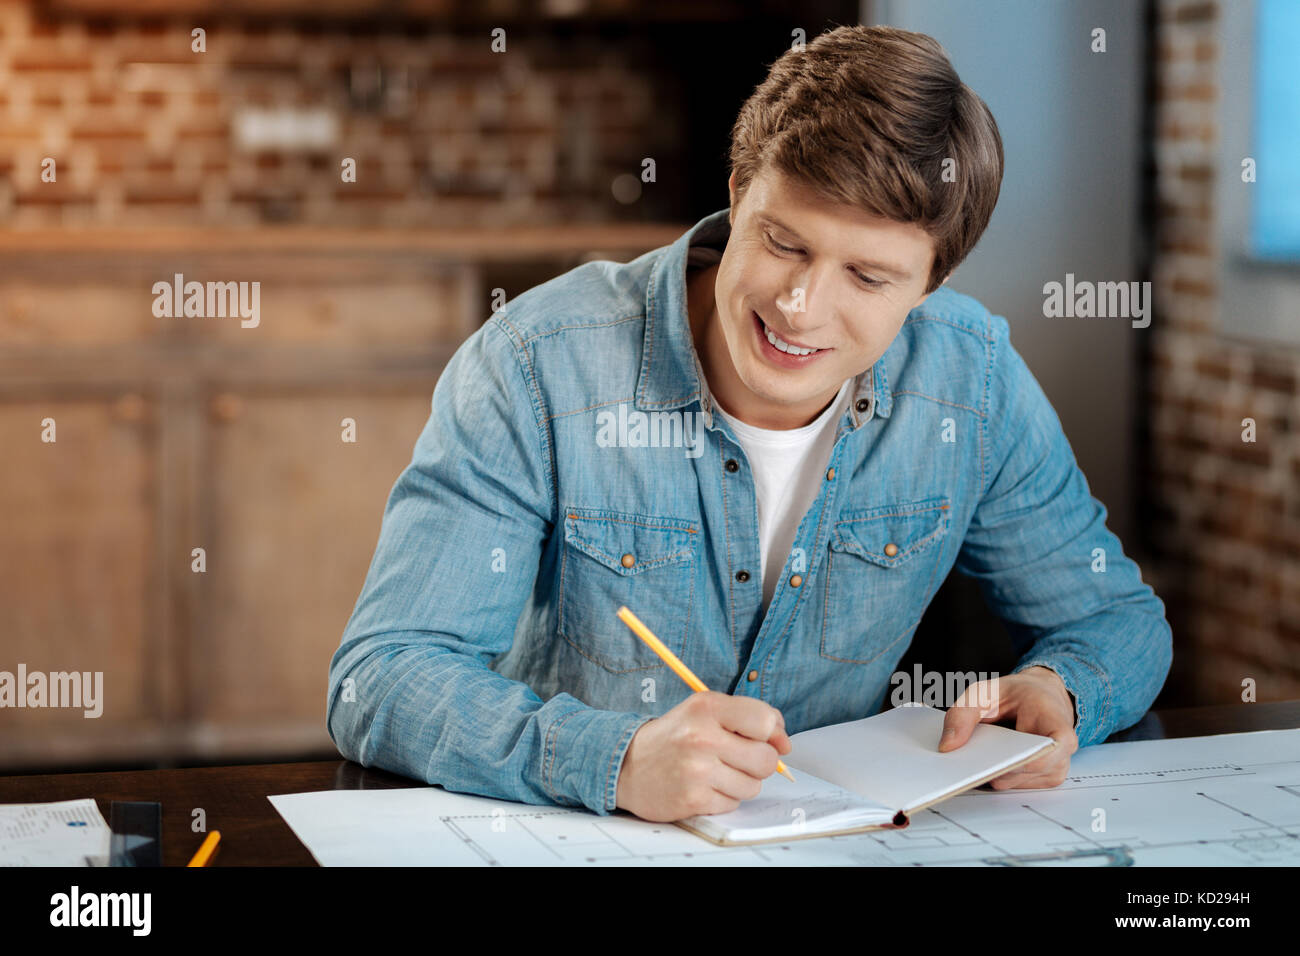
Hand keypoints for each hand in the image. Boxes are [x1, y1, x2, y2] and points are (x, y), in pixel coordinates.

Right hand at [616, 690, 791, 821]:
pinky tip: (703, 786)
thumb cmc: (675, 736)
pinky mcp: (693, 799)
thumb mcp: (704, 711)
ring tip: (715, 772)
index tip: (769, 739)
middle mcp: (701, 736)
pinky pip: (733, 803)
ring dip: (740, 782)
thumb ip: (747, 718)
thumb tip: (785, 744)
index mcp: (706, 706)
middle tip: (737, 758)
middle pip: (765, 760)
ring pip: (752, 786)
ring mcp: (697, 770)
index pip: (765, 720)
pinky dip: (723, 797)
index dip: (774, 734)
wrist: (627, 764)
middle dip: (759, 763)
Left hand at [937, 667, 1077, 788]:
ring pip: (1015, 782)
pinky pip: (1014, 785)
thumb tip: (947, 746)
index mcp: (1055, 718)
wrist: (1040, 697)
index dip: (1023, 758)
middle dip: (993, 764)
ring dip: (994, 769)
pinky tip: (993, 757)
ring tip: (984, 749)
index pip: (1051, 748)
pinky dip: (999, 773)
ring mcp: (1055, 766)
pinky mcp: (1045, 778)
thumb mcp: (983, 691)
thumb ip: (962, 714)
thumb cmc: (1018, 694)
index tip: (996, 758)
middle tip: (971, 753)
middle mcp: (1061, 748)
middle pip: (1025, 770)